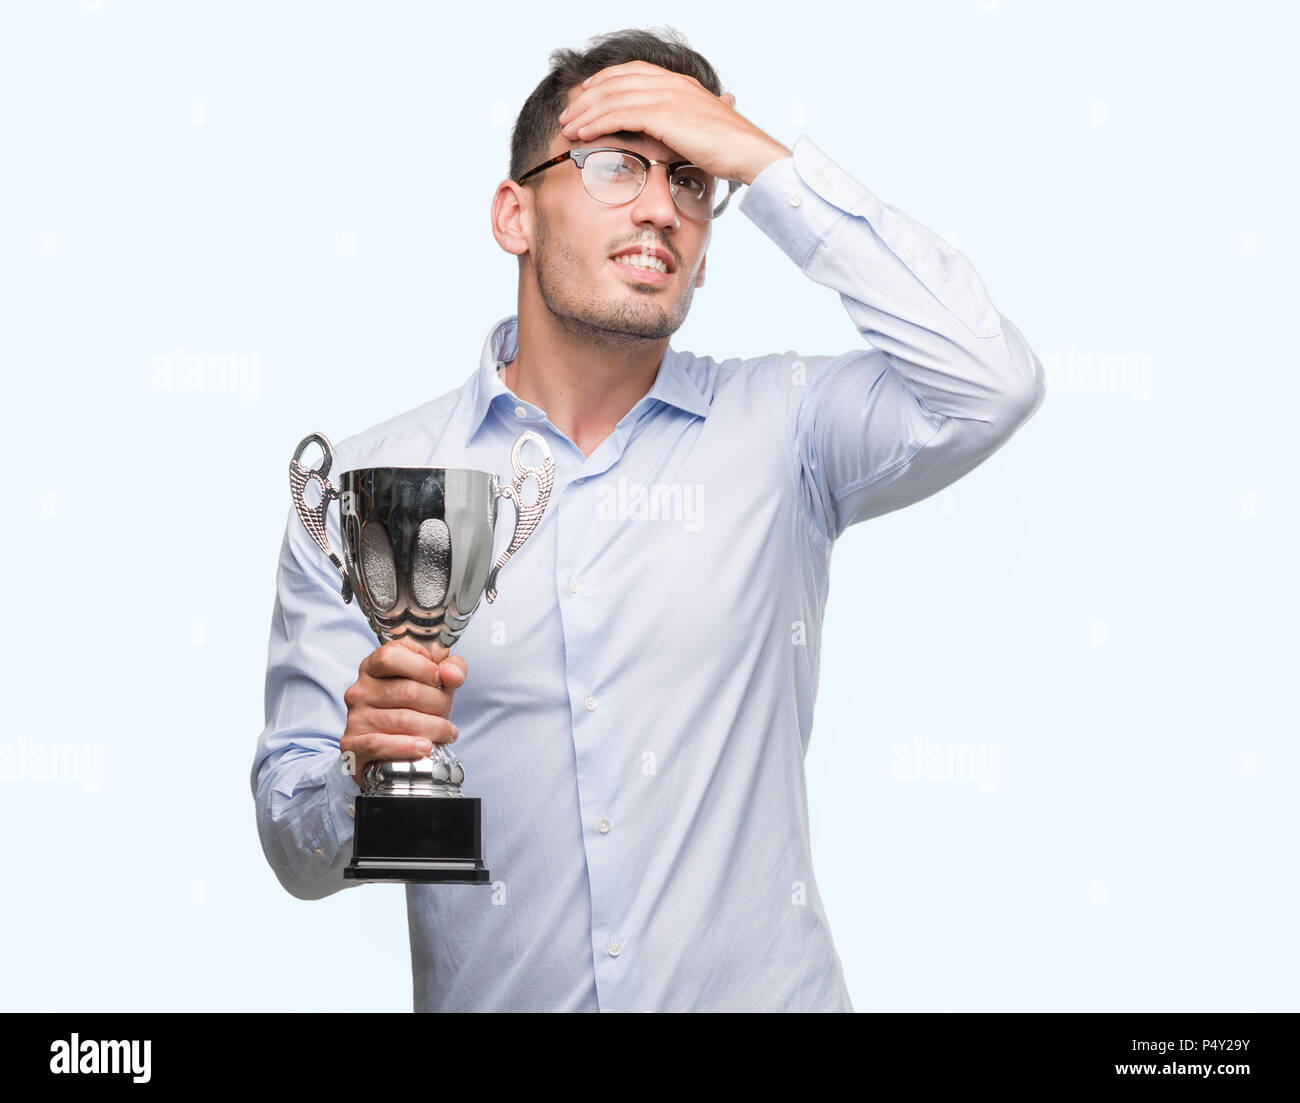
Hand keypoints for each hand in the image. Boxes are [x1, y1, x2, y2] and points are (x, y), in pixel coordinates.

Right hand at [340, 637, 467, 789]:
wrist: (398, 749)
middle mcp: (360, 689)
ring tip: (447, 732)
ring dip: (433, 728)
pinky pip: (380, 745)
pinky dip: (407, 747)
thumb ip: (451, 667)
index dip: (423, 667)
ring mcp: (355, 717)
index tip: (440, 680)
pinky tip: (425, 747)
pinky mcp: (354, 745)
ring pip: (401, 720)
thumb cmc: (416, 707)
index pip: (392, 656)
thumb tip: (451, 674)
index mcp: (374, 666)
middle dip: (437, 702)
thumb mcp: (436, 681)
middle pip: (406, 690)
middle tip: (446, 711)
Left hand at [557, 62, 791, 185]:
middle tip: (568, 113)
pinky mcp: (663, 114)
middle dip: (587, 97)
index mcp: (681, 84)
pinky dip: (596, 122)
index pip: (634, 72)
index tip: (588, 94)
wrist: (750, 153)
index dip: (606, 80)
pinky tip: (581, 133)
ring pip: (612, 97)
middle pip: (616, 82)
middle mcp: (671, 84)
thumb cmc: (733, 150)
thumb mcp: (707, 130)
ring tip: (566, 126)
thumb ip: (692, 125)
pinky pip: (619, 114)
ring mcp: (667, 96)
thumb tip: (693, 129)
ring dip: (585, 111)